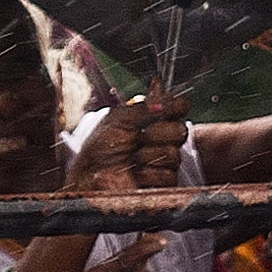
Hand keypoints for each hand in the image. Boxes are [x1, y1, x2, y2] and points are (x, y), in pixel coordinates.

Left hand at [66, 97, 188, 195]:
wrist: (90, 175)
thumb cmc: (99, 147)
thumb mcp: (118, 119)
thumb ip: (143, 106)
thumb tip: (160, 89)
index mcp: (152, 118)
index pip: (179, 107)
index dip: (175, 106)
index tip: (163, 108)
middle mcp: (160, 138)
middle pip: (181, 130)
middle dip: (158, 133)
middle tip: (139, 137)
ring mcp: (163, 160)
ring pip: (174, 153)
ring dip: (148, 155)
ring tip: (132, 159)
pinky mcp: (163, 182)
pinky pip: (168, 174)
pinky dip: (148, 173)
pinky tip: (136, 173)